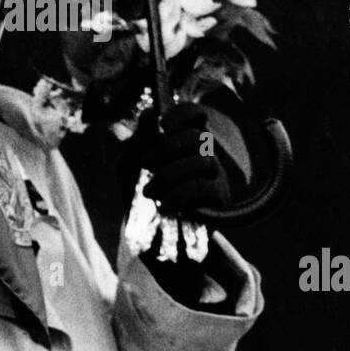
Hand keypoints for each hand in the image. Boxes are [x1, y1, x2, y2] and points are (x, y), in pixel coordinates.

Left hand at [136, 101, 232, 223]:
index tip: (164, 125)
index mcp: (183, 143)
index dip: (184, 114)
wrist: (152, 238)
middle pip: (198, 136)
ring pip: (202, 160)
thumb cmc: (140, 199)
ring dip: (169, 174)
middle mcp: (204, 154)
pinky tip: (165, 206)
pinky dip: (181, 194)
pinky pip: (205, 187)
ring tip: (148, 192)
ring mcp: (216, 175)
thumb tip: (150, 111)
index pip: (196, 116)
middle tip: (146, 163)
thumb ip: (138, 141)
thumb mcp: (129, 168)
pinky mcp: (220, 198)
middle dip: (168, 147)